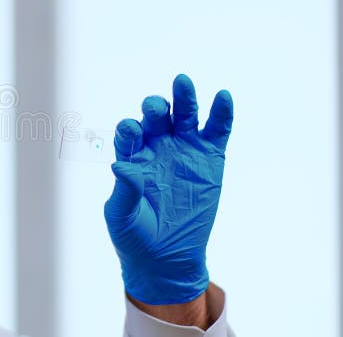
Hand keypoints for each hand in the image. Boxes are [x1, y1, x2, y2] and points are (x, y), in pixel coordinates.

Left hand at [105, 74, 232, 304]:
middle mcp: (156, 146)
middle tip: (155, 108)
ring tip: (182, 83)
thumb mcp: (122, 216)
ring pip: (184, 115)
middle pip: (155, 116)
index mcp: (131, 156)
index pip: (128, 132)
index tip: (131, 132)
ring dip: (184, 98)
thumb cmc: (135, 236)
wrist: (166, 258)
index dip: (129, 129)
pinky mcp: (210, 158)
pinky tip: (223, 97)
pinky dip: (221, 112)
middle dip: (154, 107)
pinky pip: (217, 130)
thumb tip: (119, 167)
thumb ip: (124, 191)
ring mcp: (184, 149)